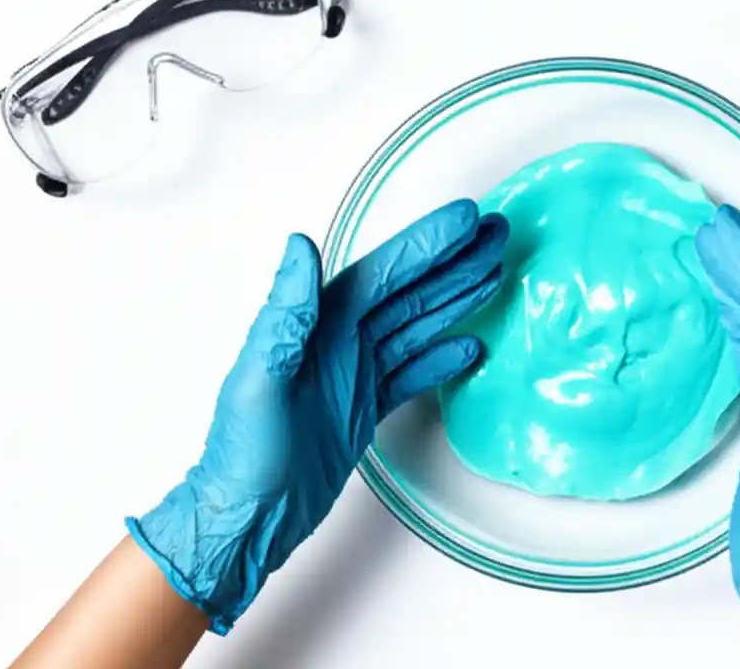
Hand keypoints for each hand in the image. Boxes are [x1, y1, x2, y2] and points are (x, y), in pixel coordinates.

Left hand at [128, 200, 508, 633]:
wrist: (246, 519)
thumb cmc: (243, 456)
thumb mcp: (258, 381)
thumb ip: (285, 314)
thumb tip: (300, 245)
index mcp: (317, 328)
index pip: (382, 273)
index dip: (425, 245)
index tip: (465, 220)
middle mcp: (339, 344)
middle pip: (408, 292)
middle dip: (453, 263)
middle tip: (497, 236)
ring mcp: (354, 376)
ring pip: (416, 327)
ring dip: (455, 300)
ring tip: (495, 274)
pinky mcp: (363, 410)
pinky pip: (411, 374)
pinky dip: (440, 359)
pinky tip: (470, 345)